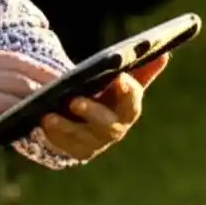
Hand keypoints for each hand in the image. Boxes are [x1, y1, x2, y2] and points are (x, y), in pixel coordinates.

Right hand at [0, 45, 61, 155]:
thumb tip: (18, 88)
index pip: (8, 55)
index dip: (33, 64)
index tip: (52, 73)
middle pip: (17, 64)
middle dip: (43, 75)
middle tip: (63, 87)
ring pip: (15, 83)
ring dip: (37, 95)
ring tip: (52, 104)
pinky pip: (6, 103)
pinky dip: (22, 110)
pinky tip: (32, 118)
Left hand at [38, 52, 170, 161]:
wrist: (92, 122)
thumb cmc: (110, 95)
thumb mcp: (124, 81)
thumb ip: (142, 69)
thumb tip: (164, 53)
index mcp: (129, 109)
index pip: (132, 100)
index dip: (126, 90)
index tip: (118, 77)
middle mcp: (115, 129)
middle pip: (107, 124)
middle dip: (91, 112)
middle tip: (75, 100)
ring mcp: (95, 143)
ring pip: (81, 137)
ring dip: (65, 126)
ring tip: (48, 114)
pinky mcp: (76, 151)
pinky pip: (63, 146)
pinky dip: (52, 134)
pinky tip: (41, 121)